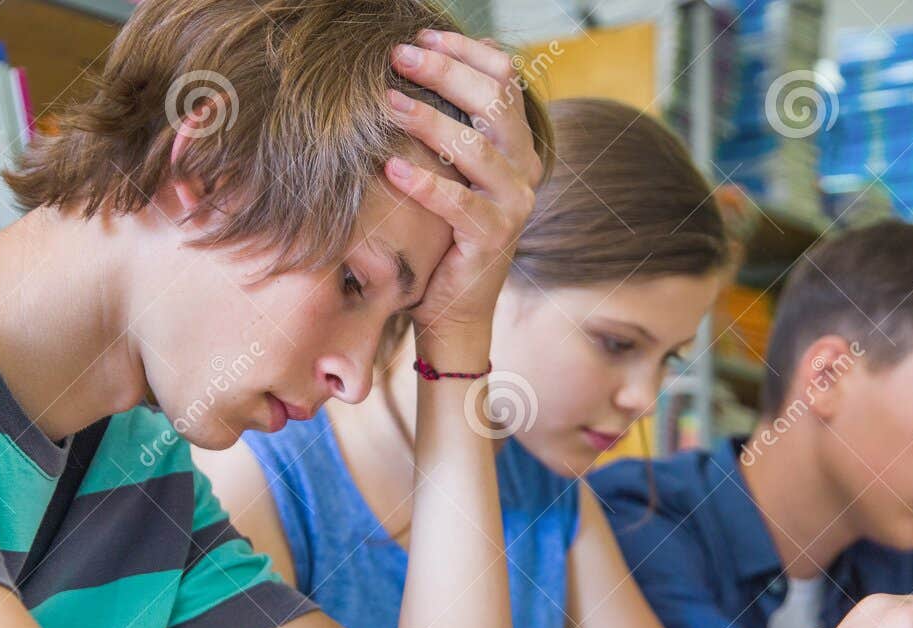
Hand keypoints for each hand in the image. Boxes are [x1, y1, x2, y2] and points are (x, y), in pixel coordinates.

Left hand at [383, 30, 543, 343]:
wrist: (451, 305)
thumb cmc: (439, 231)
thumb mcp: (446, 169)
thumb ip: (448, 123)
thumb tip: (428, 60)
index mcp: (517, 143)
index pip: (504, 78)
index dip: (464, 52)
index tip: (418, 37)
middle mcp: (525, 168)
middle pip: (494, 102)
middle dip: (445, 72)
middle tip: (398, 56)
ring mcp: (514, 204)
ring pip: (478, 148)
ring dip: (429, 121)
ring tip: (387, 104)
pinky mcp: (493, 238)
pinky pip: (460, 203)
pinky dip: (425, 183)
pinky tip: (391, 166)